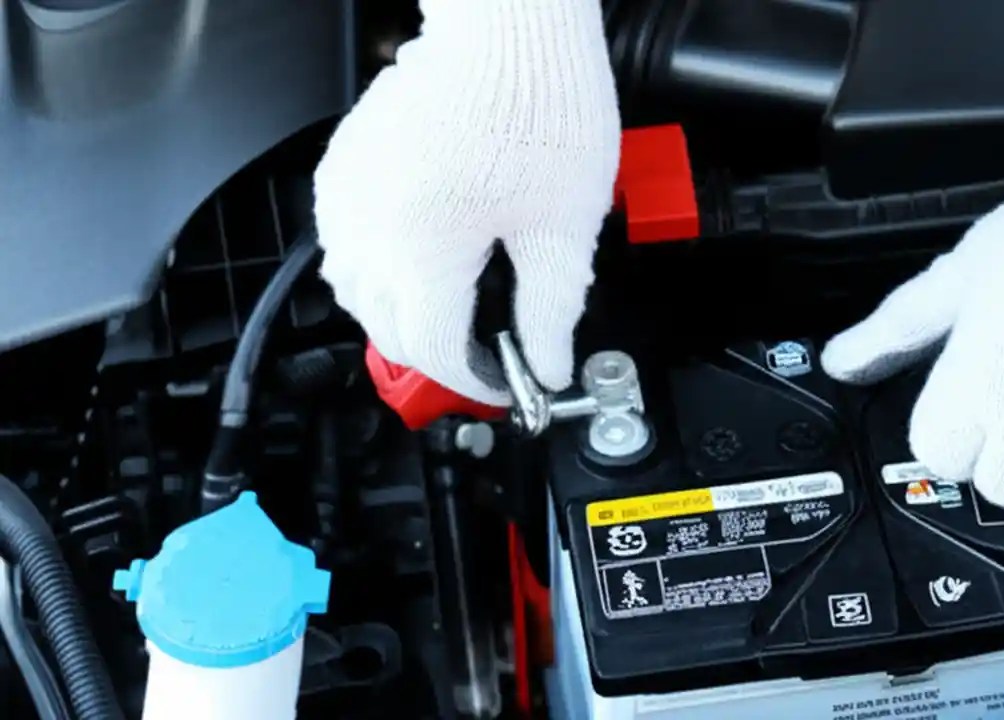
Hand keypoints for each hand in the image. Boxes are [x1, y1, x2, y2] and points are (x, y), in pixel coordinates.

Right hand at [313, 0, 620, 404]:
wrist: (510, 28)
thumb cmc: (539, 105)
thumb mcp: (565, 224)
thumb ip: (552, 307)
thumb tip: (548, 361)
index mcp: (425, 246)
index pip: (435, 349)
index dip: (475, 379)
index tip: (507, 382)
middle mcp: (372, 225)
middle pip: (387, 330)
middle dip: (437, 355)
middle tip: (485, 354)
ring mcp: (351, 194)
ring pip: (354, 291)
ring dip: (398, 316)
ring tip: (450, 312)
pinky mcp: (345, 164)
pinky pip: (340, 242)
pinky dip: (373, 269)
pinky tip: (412, 259)